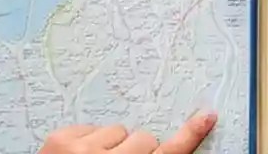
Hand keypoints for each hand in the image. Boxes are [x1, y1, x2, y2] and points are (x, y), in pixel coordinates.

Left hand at [38, 112, 217, 152]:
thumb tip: (155, 151)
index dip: (190, 135)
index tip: (206, 116)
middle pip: (145, 139)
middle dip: (136, 152)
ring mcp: (83, 149)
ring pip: (117, 130)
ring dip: (109, 146)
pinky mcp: (61, 138)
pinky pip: (90, 127)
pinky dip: (86, 142)